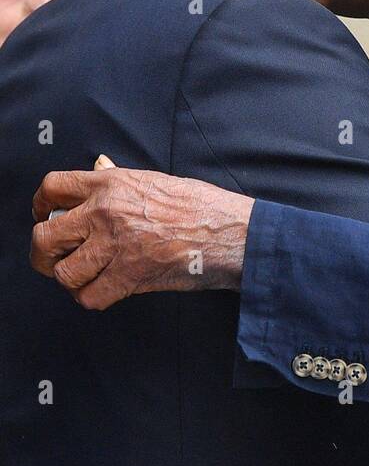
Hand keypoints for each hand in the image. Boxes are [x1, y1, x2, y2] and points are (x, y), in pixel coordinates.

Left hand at [30, 167, 252, 309]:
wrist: (229, 233)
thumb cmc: (201, 206)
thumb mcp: (155, 180)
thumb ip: (119, 179)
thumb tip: (99, 167)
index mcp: (112, 184)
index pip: (52, 187)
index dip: (41, 205)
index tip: (45, 215)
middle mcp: (106, 212)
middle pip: (45, 237)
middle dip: (44, 253)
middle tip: (55, 257)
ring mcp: (115, 246)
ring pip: (64, 273)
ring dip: (71, 279)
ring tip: (85, 276)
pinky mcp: (128, 277)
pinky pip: (89, 297)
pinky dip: (93, 298)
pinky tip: (104, 290)